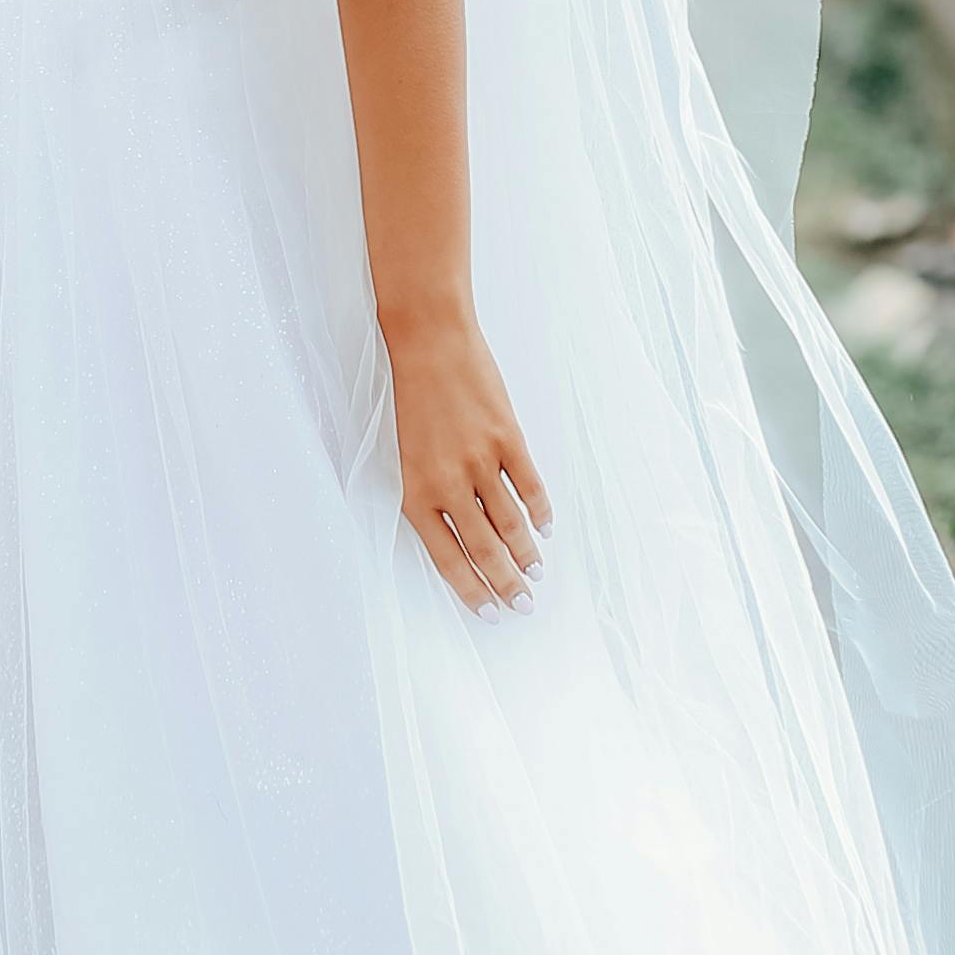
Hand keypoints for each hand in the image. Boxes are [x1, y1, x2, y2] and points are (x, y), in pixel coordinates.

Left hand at [385, 305, 550, 614]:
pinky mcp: (507, 437)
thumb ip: (432, 495)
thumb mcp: (408, 456)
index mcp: (416, 491)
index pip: (447, 557)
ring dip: (526, 554)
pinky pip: (530, 486)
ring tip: (538, 575)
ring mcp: (480, 460)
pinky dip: (540, 512)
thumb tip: (464, 533)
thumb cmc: (413, 399)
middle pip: (484, 548)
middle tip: (524, 606)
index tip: (489, 612)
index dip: (471, 589)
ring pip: (510, 523)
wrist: (429, 342)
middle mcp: (448, 483)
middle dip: (506, 583)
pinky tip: (546, 529)